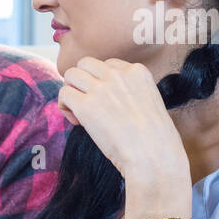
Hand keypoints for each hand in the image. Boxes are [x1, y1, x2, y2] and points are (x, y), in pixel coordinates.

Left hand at [58, 56, 185, 179]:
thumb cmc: (155, 139)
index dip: (101, 81)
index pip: (108, 65)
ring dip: (71, 91)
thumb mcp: (149, 103)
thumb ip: (130, 93)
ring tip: (79, 112)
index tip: (106, 101)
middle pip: (85, 64)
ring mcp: (100, 88)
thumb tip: (107, 100)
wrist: (153, 154)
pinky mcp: (86, 105)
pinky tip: (77, 122)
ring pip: (71, 74)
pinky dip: (64, 106)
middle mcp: (118, 75)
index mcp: (137, 72)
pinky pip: (63, 94)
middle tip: (87, 103)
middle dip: (82, 81)